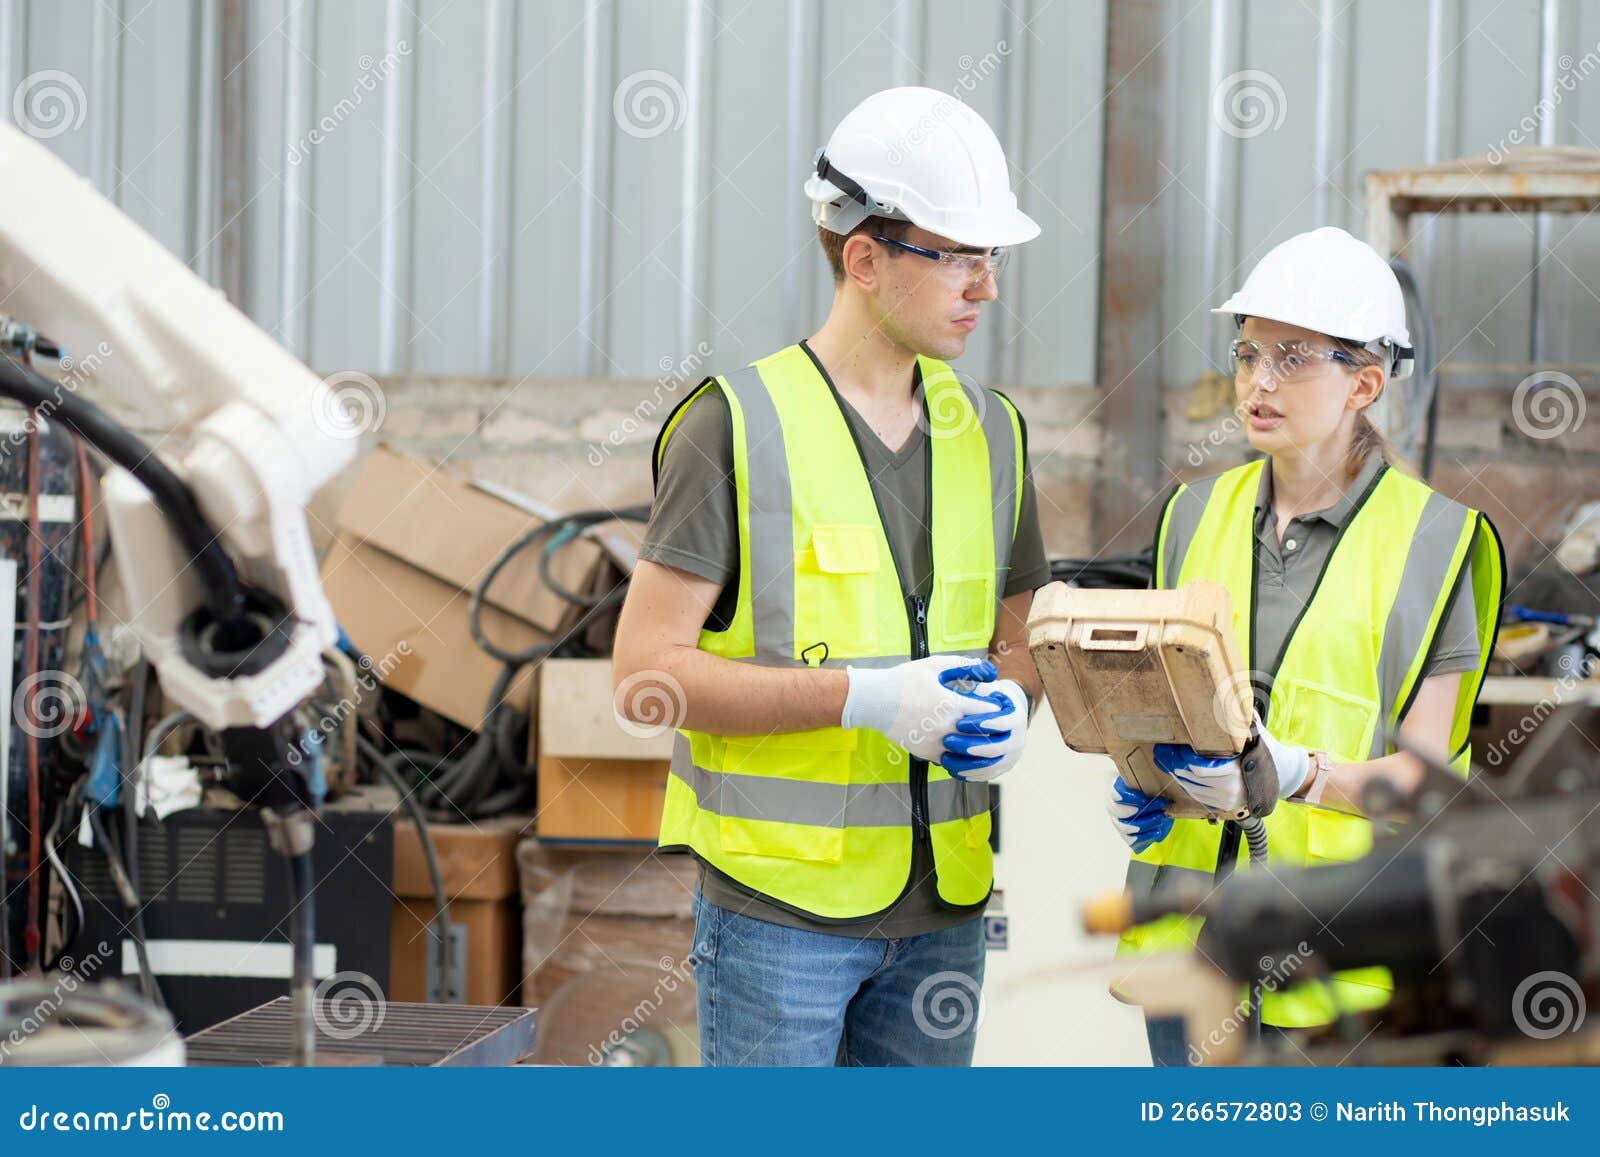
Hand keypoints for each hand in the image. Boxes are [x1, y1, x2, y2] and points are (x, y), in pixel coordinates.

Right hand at [840, 656, 1001, 762]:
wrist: (874, 701)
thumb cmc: (904, 680)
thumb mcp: (934, 665)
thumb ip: (964, 665)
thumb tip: (989, 671)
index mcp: (953, 705)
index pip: (989, 712)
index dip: (996, 708)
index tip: (995, 704)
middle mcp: (948, 727)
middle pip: (983, 735)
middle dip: (990, 727)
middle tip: (992, 721)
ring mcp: (938, 743)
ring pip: (970, 752)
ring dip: (977, 744)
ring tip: (978, 735)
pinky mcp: (927, 754)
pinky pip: (952, 760)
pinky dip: (960, 753)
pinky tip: (960, 744)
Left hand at [940, 678, 1028, 780]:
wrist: (1002, 714)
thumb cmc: (988, 698)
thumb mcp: (984, 688)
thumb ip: (976, 687)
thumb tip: (967, 685)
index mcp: (1016, 717)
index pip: (1003, 722)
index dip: (981, 724)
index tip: (958, 723)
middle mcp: (1018, 738)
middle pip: (997, 747)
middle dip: (970, 746)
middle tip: (947, 742)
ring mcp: (1012, 755)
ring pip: (991, 765)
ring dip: (967, 764)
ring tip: (945, 759)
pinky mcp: (1003, 767)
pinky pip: (987, 775)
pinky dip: (969, 774)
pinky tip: (952, 769)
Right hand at [1106, 776, 1171, 851]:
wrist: (1151, 802)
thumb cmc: (1148, 787)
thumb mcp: (1147, 778)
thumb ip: (1152, 771)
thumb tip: (1167, 761)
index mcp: (1116, 790)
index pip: (1116, 794)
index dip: (1128, 797)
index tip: (1144, 798)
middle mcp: (1114, 807)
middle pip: (1122, 813)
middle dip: (1144, 810)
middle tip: (1162, 805)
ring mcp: (1119, 823)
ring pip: (1126, 828)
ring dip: (1146, 824)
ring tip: (1161, 818)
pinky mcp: (1127, 835)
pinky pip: (1132, 840)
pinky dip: (1145, 838)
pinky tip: (1157, 832)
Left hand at [1153, 718, 1310, 811]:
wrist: (1282, 775)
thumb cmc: (1267, 752)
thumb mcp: (1257, 734)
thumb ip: (1244, 719)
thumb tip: (1233, 697)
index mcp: (1235, 771)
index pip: (1199, 768)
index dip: (1184, 758)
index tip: (1176, 748)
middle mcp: (1230, 789)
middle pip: (1192, 778)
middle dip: (1176, 766)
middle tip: (1165, 754)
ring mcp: (1227, 799)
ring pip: (1193, 789)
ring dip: (1179, 776)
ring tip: (1169, 762)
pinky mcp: (1224, 805)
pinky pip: (1199, 796)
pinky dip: (1188, 786)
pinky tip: (1182, 774)